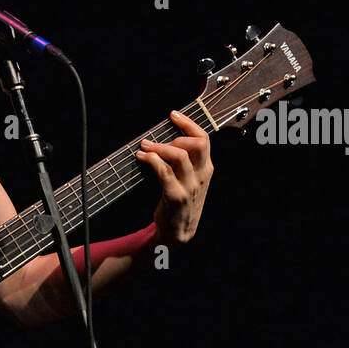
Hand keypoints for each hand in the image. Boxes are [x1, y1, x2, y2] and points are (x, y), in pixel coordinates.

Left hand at [136, 109, 212, 245]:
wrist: (179, 232)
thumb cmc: (180, 201)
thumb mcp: (189, 179)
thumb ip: (185, 161)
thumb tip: (165, 139)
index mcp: (206, 168)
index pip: (204, 138)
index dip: (188, 123)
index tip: (173, 114)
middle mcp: (202, 175)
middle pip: (196, 143)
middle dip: (174, 135)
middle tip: (152, 139)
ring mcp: (190, 186)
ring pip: (178, 155)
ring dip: (158, 147)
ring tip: (144, 147)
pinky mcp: (176, 196)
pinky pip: (164, 172)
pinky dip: (151, 161)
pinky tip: (142, 158)